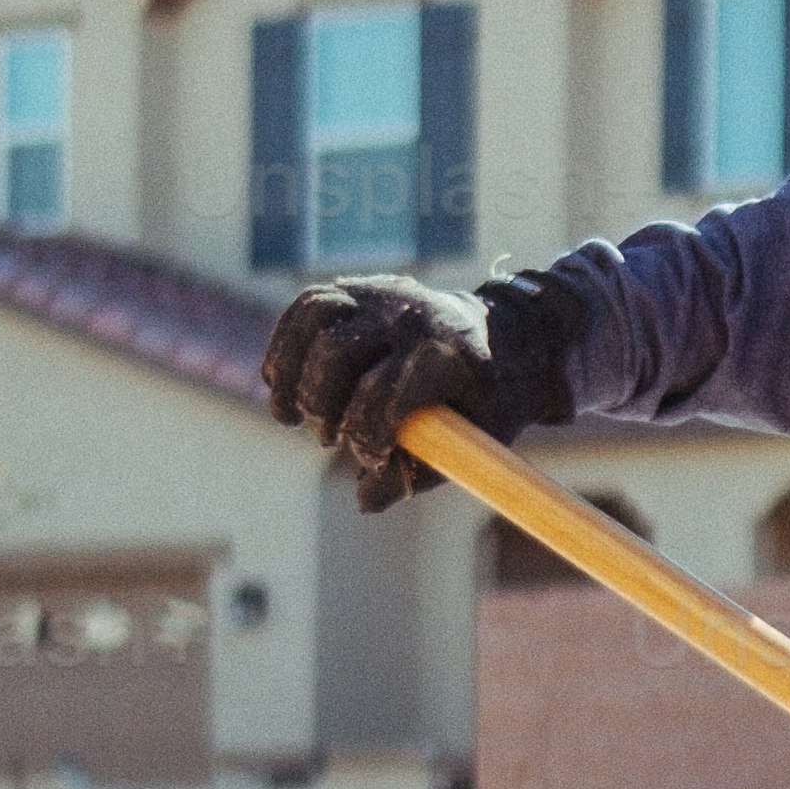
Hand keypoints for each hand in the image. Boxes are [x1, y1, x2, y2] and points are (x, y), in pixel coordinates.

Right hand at [261, 269, 576, 515]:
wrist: (508, 340)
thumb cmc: (486, 405)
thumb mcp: (471, 445)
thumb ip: (418, 474)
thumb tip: (365, 499)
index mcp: (449, 354)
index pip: (384, 391)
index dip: (364, 434)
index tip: (369, 458)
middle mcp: (412, 315)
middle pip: (338, 352)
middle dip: (322, 406)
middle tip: (329, 439)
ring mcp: (384, 294)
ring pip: (315, 317)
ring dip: (292, 373)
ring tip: (291, 415)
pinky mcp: (360, 288)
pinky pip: (306, 307)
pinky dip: (285, 347)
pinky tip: (281, 385)